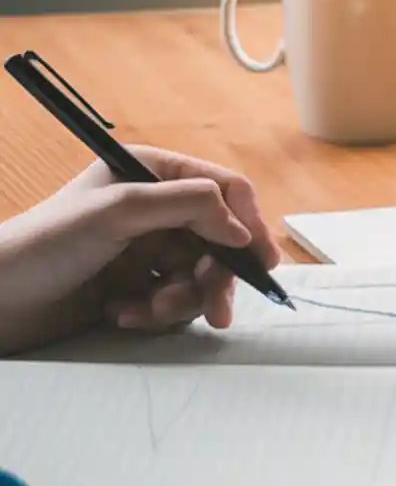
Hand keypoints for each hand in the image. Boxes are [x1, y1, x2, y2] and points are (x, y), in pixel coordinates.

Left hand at [0, 146, 279, 353]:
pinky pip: (177, 300)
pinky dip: (156, 312)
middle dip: (214, 278)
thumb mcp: (120, 211)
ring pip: (202, 276)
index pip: (225, 190)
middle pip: (221, 241)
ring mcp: (149, 247)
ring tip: (146, 310)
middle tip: (215, 310)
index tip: (261, 262)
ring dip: (181, 300)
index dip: (249, 224)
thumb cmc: (45, 244)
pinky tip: (122, 312)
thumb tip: (243, 229)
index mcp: (154, 172)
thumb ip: (189, 207)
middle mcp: (157, 207)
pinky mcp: (140, 283)